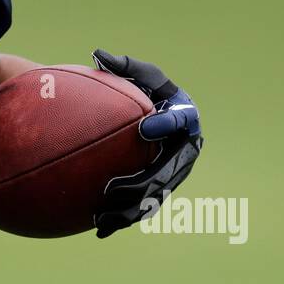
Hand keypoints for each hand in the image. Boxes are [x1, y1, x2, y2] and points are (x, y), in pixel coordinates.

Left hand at [90, 50, 203, 237]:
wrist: (153, 115)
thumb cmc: (147, 89)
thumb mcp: (139, 74)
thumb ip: (122, 66)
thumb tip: (98, 56)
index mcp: (186, 117)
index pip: (182, 120)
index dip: (167, 125)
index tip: (144, 128)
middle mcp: (186, 149)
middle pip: (167, 171)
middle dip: (142, 183)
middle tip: (113, 187)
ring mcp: (175, 173)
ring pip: (154, 196)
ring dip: (130, 210)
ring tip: (102, 215)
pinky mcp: (161, 188)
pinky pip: (143, 206)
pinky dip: (123, 218)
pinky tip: (98, 227)